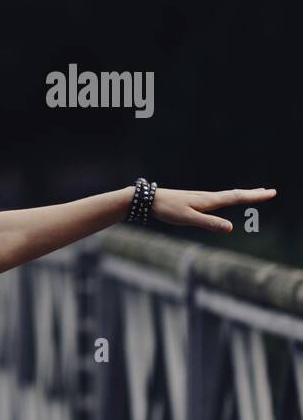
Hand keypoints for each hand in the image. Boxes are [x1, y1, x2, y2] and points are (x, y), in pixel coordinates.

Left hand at [150, 187, 276, 232]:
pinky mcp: (194, 200)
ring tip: (254, 193)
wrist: (149, 199)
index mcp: (209, 201)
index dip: (254, 196)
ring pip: (227, 195)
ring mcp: (201, 198)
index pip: (237, 198)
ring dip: (243, 194)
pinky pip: (218, 198)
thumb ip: (209, 223)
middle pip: (235, 194)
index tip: (271, 193)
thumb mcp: (188, 219)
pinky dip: (229, 196)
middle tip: (270, 192)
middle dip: (253, 194)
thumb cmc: (167, 209)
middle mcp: (208, 197)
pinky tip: (226, 199)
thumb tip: (231, 227)